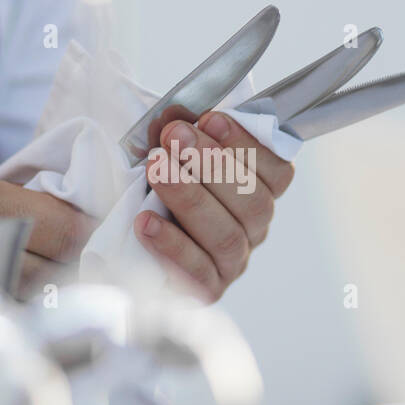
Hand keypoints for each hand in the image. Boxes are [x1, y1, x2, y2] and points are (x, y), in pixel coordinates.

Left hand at [134, 111, 293, 302]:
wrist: (127, 244)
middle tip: (173, 137)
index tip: (210, 118)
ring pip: (226, 234)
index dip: (248, 144)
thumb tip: (175, 114)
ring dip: (189, 197)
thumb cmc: (160, 188)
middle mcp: (254, 228)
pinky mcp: (207, 289)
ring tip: (156, 170)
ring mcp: (234, 261)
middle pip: (252, 202)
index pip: (277, 171)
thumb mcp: (173, 155)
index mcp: (260, 192)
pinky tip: (145, 222)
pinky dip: (172, 245)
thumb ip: (183, 135)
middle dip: (212, 164)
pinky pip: (198, 272)